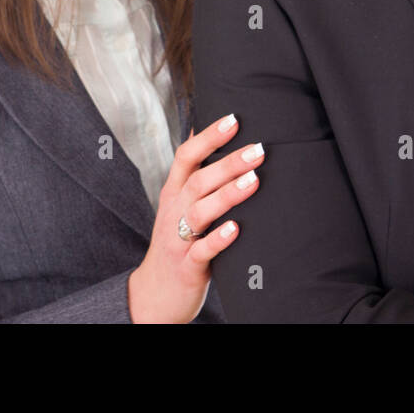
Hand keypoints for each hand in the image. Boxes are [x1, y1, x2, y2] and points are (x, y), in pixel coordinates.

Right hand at [127, 113, 263, 322]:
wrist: (155, 294)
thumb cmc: (177, 242)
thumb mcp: (179, 205)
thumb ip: (193, 174)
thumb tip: (202, 129)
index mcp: (173, 194)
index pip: (186, 157)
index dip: (208, 137)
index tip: (233, 119)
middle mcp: (174, 213)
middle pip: (198, 181)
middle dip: (228, 163)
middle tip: (258, 149)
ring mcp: (179, 240)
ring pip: (200, 212)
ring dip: (228, 195)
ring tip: (254, 180)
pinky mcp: (188, 267)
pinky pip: (201, 251)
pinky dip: (218, 239)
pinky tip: (236, 229)